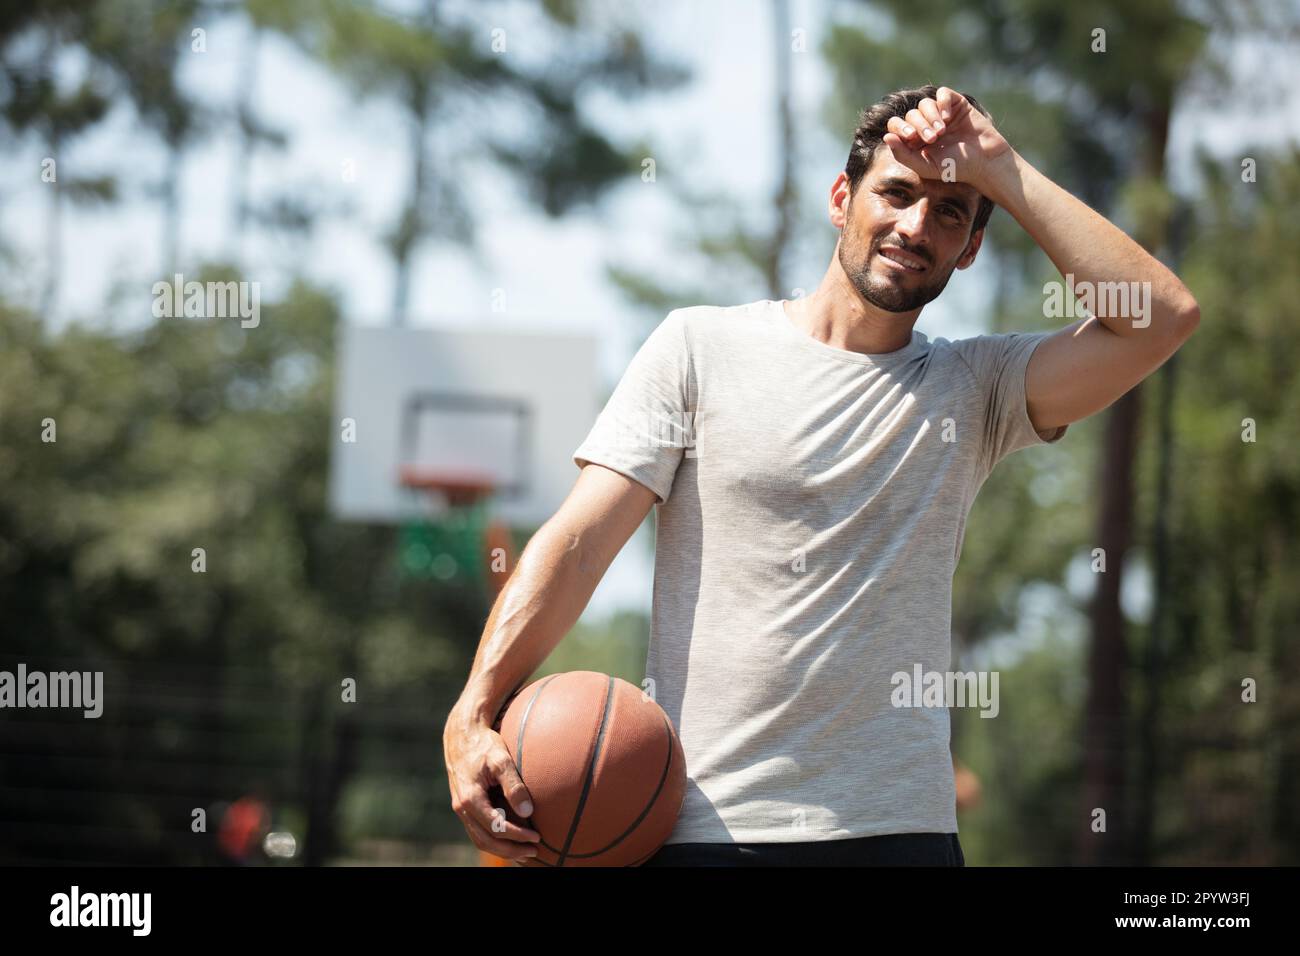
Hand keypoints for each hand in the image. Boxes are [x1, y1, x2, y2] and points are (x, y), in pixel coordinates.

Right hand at [443, 704, 540, 861]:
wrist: (462, 734)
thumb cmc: (484, 744)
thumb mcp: (501, 759)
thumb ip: (514, 785)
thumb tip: (528, 811)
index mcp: (470, 798)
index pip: (495, 827)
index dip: (517, 835)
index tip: (536, 838)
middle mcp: (462, 807)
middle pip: (486, 840)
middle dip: (510, 850)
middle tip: (534, 852)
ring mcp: (461, 808)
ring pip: (480, 839)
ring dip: (502, 849)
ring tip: (525, 853)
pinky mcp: (465, 806)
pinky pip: (478, 830)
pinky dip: (494, 839)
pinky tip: (512, 840)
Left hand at [881, 86, 1012, 193]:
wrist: (984, 161)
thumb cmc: (954, 168)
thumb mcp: (925, 166)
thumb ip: (903, 155)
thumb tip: (886, 137)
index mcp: (915, 140)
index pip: (896, 125)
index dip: (899, 127)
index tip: (911, 137)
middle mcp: (926, 125)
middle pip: (911, 114)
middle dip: (920, 125)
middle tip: (933, 138)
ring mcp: (941, 113)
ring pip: (925, 103)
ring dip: (931, 116)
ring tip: (942, 131)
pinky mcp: (956, 104)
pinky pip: (943, 93)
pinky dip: (942, 102)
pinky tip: (948, 117)